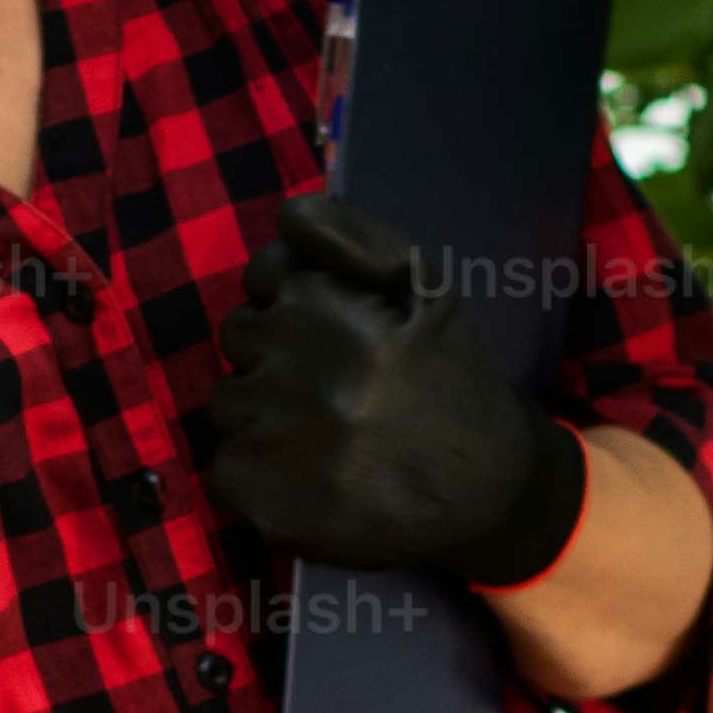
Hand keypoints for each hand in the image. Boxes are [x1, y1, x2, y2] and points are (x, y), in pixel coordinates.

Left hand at [199, 195, 592, 585]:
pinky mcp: (258, 495)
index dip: (294, 305)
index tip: (329, 336)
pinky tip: (310, 484)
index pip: (264, 275)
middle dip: (275, 358)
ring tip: (325, 442)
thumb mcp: (425, 286)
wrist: (489, 495)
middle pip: (238, 337)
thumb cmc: (451, 384)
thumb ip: (354, 236)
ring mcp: (273, 431)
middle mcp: (298, 363)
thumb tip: (285, 217)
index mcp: (332, 305)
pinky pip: (223, 469)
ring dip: (262, 419)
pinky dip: (258, 479)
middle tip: (332, 394)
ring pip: (226, 404)